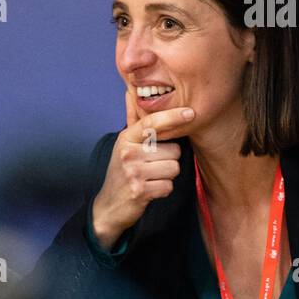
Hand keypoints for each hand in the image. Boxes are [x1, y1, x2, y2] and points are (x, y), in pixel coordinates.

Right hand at [89, 90, 195, 248]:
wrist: (108, 206)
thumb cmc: (121, 173)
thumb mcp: (124, 145)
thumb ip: (133, 121)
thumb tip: (131, 92)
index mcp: (126, 138)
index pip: (152, 122)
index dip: (173, 116)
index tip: (190, 113)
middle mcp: (128, 153)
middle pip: (173, 150)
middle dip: (169, 160)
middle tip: (151, 167)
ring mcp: (133, 172)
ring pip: (173, 168)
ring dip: (166, 176)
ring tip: (150, 179)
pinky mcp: (139, 190)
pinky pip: (168, 186)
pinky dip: (163, 190)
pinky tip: (149, 191)